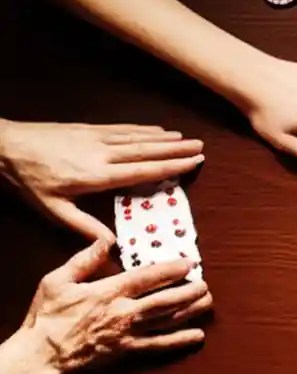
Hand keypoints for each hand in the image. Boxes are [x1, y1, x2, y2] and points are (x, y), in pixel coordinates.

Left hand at [0, 120, 203, 240]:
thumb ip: (84, 226)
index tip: (193, 163)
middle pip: (146, 151)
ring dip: (164, 138)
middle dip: (175, 150)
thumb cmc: (28, 180)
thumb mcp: (52, 209)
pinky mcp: (88, 129)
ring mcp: (96, 138)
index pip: (142, 172)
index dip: (170, 167)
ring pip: (137, 138)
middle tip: (200, 148)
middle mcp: (102, 154)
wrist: (5, 145)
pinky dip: (142, 129)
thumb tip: (112, 244)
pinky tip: (156, 130)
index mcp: (97, 176)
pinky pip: (122, 129)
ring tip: (186, 138)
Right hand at [22, 240, 211, 373]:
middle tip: (205, 284)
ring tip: (208, 302)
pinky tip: (198, 336)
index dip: (171, 269)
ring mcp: (129, 332)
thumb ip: (83, 260)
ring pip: (168, 320)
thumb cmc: (48, 316)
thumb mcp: (57, 280)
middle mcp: (125, 311)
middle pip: (165, 299)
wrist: (43, 354)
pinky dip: (180, 340)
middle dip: (189, 291)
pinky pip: (159, 345)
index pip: (147, 277)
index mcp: (109, 292)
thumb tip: (103, 240)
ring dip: (191, 310)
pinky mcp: (128, 350)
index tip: (188, 263)